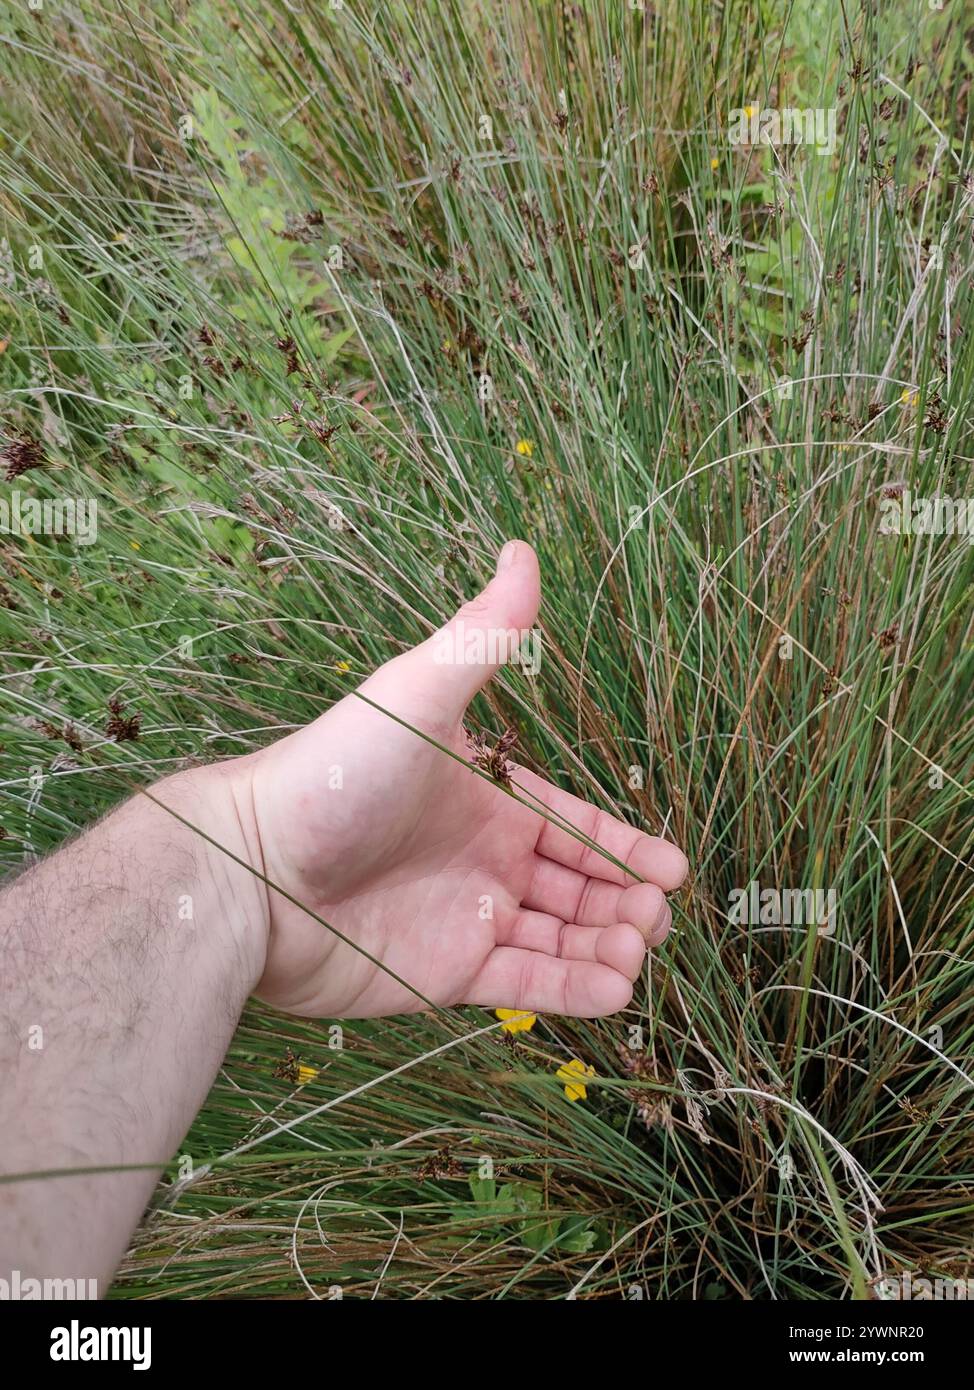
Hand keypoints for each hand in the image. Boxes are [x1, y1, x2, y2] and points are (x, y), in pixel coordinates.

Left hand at [226, 541, 687, 1017]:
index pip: (571, 823)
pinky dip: (570, 990)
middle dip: (623, 899)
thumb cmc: (333, 776)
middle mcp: (480, 858)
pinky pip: (523, 983)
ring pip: (557, 937)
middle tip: (658, 915)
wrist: (250, 871)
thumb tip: (523, 549)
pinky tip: (614, 990)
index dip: (621, 845)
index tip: (672, 867)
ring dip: (606, 945)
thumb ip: (480, 634)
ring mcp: (463, 918)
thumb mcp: (416, 694)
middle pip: (573, 884)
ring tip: (642, 949)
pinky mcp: (443, 973)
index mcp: (484, 797)